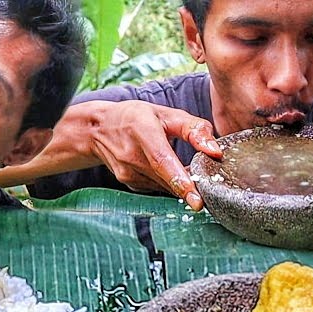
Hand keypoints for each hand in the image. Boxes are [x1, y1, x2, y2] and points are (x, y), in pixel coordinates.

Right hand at [81, 100, 220, 210]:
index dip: (180, 179)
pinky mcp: (130, 183)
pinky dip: (170, 183)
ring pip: (164, 185)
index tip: (195, 197)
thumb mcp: (166, 113)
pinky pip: (158, 186)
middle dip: (191, 187)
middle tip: (211, 192)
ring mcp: (128, 173)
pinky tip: (173, 173)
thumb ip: (194, 129)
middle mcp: (131, 156)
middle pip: (167, 178)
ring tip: (195, 176)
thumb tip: (215, 151)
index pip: (162, 160)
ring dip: (182, 184)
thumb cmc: (135, 118)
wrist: (98, 130)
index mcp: (142, 131)